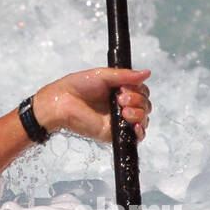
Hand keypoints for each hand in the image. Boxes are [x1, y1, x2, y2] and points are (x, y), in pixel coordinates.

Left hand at [32, 67, 150, 143]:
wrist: (61, 102)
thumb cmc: (77, 86)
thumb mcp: (103, 75)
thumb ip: (126, 75)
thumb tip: (147, 72)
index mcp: (119, 91)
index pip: (142, 92)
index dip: (139, 90)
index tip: (124, 88)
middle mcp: (121, 106)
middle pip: (145, 105)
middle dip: (138, 100)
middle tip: (120, 98)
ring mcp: (118, 120)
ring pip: (143, 119)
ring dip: (139, 113)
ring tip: (123, 109)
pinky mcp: (114, 133)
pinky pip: (136, 136)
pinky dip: (140, 131)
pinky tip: (134, 125)